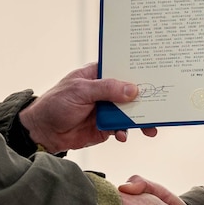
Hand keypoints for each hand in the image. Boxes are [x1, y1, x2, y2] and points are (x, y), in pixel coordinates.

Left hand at [19, 63, 157, 152]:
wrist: (42, 132)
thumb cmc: (55, 104)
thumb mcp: (80, 91)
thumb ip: (106, 89)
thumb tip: (133, 89)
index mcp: (98, 74)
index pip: (122, 69)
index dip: (138, 71)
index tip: (156, 74)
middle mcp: (105, 90)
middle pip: (131, 92)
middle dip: (145, 99)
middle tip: (161, 104)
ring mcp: (106, 109)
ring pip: (130, 111)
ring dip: (140, 119)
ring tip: (150, 128)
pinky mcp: (105, 126)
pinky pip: (122, 128)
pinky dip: (126, 132)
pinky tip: (123, 135)